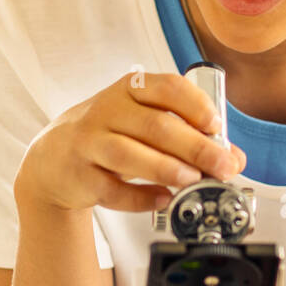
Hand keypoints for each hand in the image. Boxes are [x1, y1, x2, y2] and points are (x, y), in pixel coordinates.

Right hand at [16, 70, 245, 211]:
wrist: (52, 161)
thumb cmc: (109, 136)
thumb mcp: (146, 125)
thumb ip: (190, 137)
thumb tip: (233, 158)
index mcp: (130, 90)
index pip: (167, 87)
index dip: (196, 105)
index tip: (218, 126)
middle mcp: (107, 110)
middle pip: (156, 125)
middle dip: (196, 147)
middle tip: (222, 166)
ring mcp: (88, 141)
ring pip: (128, 153)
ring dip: (166, 168)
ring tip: (192, 181)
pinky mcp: (78, 174)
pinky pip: (111, 188)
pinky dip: (140, 197)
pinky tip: (163, 199)